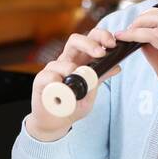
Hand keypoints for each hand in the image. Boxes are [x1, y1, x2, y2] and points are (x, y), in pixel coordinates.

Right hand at [27, 26, 123, 140]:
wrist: (55, 122)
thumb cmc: (72, 105)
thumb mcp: (91, 92)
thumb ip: (100, 78)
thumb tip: (117, 66)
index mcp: (79, 61)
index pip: (89, 39)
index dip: (101, 37)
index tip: (112, 44)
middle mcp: (65, 61)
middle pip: (75, 40)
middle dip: (89, 43)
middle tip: (100, 54)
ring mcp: (52, 70)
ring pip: (63, 61)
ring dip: (73, 71)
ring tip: (77, 85)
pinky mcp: (41, 80)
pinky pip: (50, 76)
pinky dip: (58, 82)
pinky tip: (62, 92)